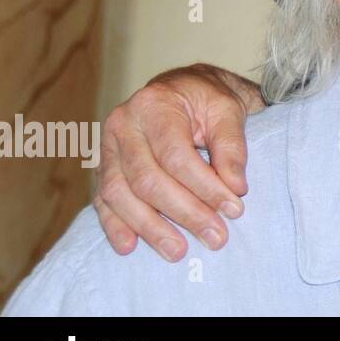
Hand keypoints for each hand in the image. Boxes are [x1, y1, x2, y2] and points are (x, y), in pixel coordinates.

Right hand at [94, 63, 262, 260]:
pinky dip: (115, 225)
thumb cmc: (206, 99)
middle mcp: (123, 125)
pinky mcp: (103, 166)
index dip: (205, 187)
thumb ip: (232, 147)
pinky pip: (103, 200)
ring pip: (121, 195)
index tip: (233, 209)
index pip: (176, 156)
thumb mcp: (227, 110)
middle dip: (184, 213)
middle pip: (148, 180)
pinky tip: (130, 246)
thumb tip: (236, 188)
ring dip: (150, 227)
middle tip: (215, 236)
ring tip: (177, 251)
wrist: (182, 89)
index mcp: (154, 105)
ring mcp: (107, 147)